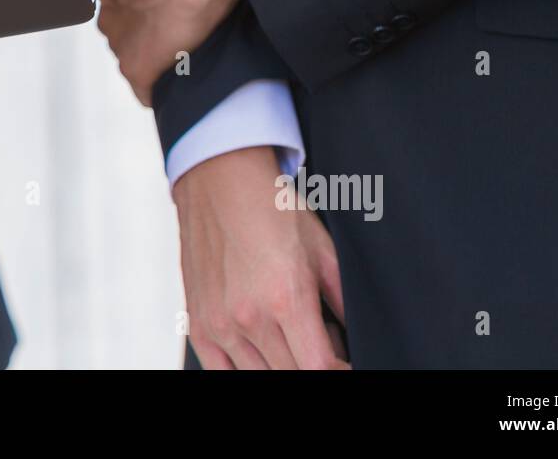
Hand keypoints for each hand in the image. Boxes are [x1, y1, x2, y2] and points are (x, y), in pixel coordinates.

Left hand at [97, 0, 243, 104]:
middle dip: (142, 34)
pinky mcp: (139, 67)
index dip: (138, 7)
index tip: (161, 8)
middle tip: (176, 30)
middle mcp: (108, 11)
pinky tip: (177, 82)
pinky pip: (143, 88)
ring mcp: (122, 41)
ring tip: (183, 56)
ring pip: (131, 58)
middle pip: (119, 32)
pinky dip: (157, 89)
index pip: (112, 4)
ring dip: (152, 60)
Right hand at [175, 146, 347, 369]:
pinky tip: (261, 345)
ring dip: (282, 365)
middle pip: (291, 376)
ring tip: (289, 331)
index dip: (341, 369)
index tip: (346, 359)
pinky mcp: (197, 323)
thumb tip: (360, 337)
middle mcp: (247, 317)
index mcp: (285, 298)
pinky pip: (220, 372)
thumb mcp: (323, 250)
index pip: (320, 369)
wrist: (219, 180)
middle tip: (322, 334)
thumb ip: (345, 301)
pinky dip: (245, 369)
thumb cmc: (270, 207)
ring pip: (258, 377)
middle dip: (315, 363)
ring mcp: (217, 323)